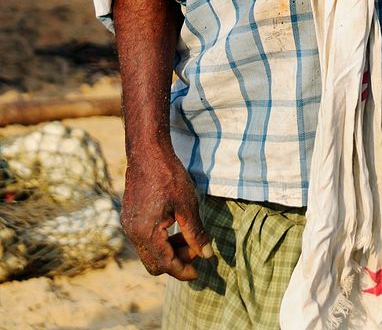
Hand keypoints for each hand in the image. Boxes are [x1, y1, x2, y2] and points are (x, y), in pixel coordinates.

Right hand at [121, 144, 213, 280]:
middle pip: (154, 263)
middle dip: (176, 261)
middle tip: (195, 249)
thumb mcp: (187, 205)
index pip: (165, 264)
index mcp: (146, 233)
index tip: (199, 273)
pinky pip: (145, 239)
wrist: (147, 152)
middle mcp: (133, 233)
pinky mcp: (129, 217)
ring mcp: (129, 225)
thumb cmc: (168, 176)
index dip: (183, 271)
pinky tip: (175, 226)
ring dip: (169, 250)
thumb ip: (195, 233)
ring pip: (149, 252)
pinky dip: (160, 240)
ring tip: (188, 236)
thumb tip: (207, 255)